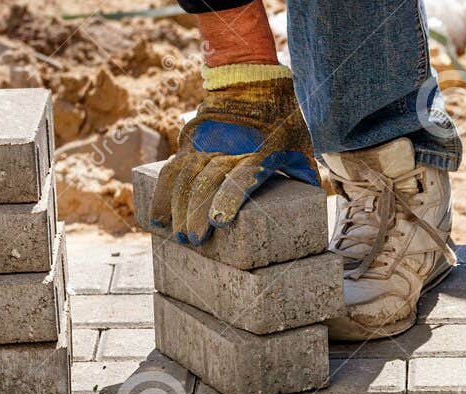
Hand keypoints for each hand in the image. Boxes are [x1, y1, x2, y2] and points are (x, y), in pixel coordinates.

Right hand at [150, 66, 320, 244]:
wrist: (252, 81)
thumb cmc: (283, 123)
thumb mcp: (300, 146)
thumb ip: (302, 178)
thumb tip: (308, 212)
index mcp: (261, 151)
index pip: (242, 176)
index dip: (229, 198)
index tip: (219, 221)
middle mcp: (229, 147)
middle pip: (208, 180)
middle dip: (197, 211)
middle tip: (194, 240)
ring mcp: (207, 144)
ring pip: (186, 175)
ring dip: (177, 206)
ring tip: (176, 234)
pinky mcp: (191, 143)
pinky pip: (173, 169)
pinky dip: (163, 193)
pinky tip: (157, 217)